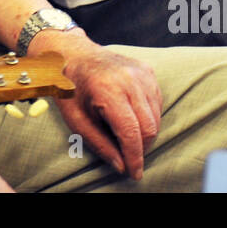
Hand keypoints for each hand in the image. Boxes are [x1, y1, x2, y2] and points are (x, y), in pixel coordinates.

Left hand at [29, 30, 161, 180]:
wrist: (72, 54)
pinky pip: (156, 103)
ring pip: (156, 116)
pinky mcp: (147, 71)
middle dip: (141, 148)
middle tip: (128, 158)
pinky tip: (131, 117)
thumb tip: (121, 166)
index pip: (131, 131)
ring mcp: (141, 72)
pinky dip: (148, 117)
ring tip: (126, 136)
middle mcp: (129, 79)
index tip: (134, 174)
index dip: (134, 157)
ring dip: (145, 134)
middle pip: (149, 126)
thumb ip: (99, 144)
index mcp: (108, 89)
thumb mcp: (76, 120)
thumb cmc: (70, 88)